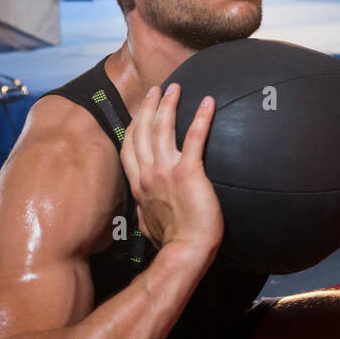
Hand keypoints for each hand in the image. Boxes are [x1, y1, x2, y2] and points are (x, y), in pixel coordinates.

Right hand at [119, 83, 222, 254]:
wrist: (185, 251)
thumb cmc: (173, 242)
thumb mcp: (149, 224)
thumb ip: (146, 209)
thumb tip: (146, 208)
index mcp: (139, 185)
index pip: (130, 147)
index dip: (135, 125)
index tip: (140, 111)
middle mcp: (148, 174)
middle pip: (143, 131)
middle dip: (149, 107)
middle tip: (157, 89)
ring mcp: (166, 171)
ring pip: (163, 129)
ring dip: (169, 104)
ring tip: (174, 88)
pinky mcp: (189, 172)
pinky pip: (195, 138)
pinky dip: (201, 118)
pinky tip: (209, 102)